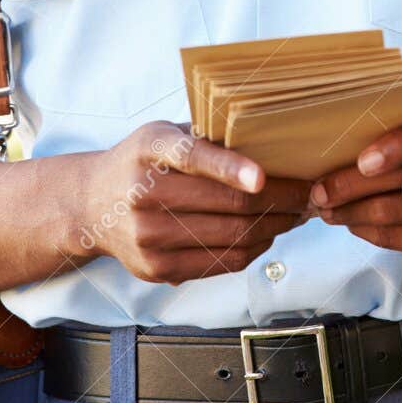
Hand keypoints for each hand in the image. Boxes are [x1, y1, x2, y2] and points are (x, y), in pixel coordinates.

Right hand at [76, 122, 310, 284]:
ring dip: (275, 226)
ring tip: (297, 213)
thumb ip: (205, 137)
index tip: (262, 177)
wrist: (92, 205)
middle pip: (227, 205)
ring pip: (231, 237)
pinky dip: (254, 248)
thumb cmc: (141, 162)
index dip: (230, 168)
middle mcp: (145, 194)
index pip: (193, 157)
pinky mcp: (157, 268)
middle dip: (280, 199)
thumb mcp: (162, 134)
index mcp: (149, 150)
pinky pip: (222, 262)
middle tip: (309, 192)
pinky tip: (268, 233)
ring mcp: (149, 236)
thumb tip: (271, 143)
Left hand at [308, 102, 401, 262]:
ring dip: (354, 214)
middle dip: (353, 187)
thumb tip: (333, 146)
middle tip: (318, 192)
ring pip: (399, 213)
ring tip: (327, 211)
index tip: (362, 162)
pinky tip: (353, 225)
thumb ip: (397, 126)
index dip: (398, 146)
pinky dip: (371, 233)